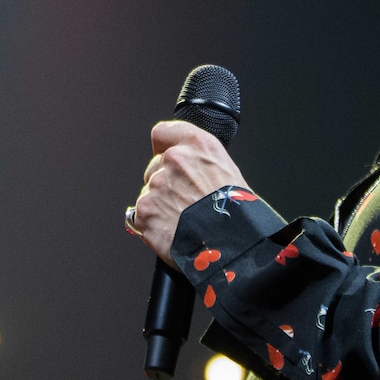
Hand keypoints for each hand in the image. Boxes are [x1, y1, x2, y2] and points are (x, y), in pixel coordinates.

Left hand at [133, 120, 246, 261]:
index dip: (163, 148)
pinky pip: (142, 216)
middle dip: (165, 183)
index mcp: (198, 145)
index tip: (165, 156)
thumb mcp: (228, 172)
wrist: (233, 246)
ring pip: (149, 192)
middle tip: (185, 202)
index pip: (163, 133)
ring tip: (184, 221)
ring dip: (160, 205)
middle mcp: (175, 159)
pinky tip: (173, 232)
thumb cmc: (238, 214)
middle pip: (155, 166)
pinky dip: (153, 226)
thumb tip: (190, 170)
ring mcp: (157, 185)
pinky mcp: (145, 210)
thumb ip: (201, 162)